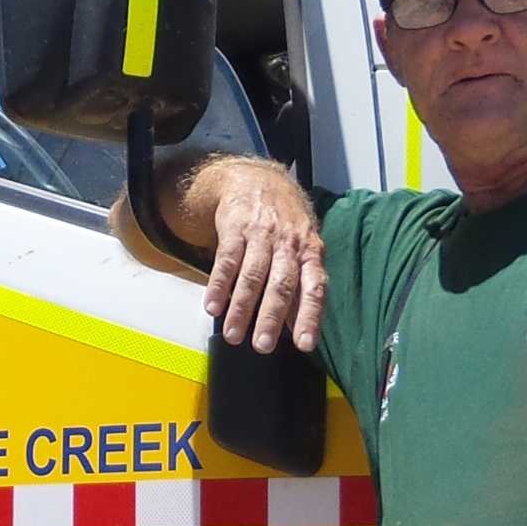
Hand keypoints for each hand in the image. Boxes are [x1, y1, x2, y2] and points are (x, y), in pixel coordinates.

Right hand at [201, 163, 326, 353]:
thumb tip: (297, 328)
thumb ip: (300, 288)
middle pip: (280, 285)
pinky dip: (218, 285)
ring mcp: (261, 234)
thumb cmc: (285, 224)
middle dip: (270, 317)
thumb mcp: (302, 250)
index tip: (303, 344)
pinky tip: (212, 306)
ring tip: (233, 335)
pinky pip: (226, 260)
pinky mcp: (235, 228)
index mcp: (310, 252)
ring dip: (241, 308)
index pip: (314, 288)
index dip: (309, 316)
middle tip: (262, 346)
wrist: (257, 180)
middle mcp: (288, 243)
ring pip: (252, 276)